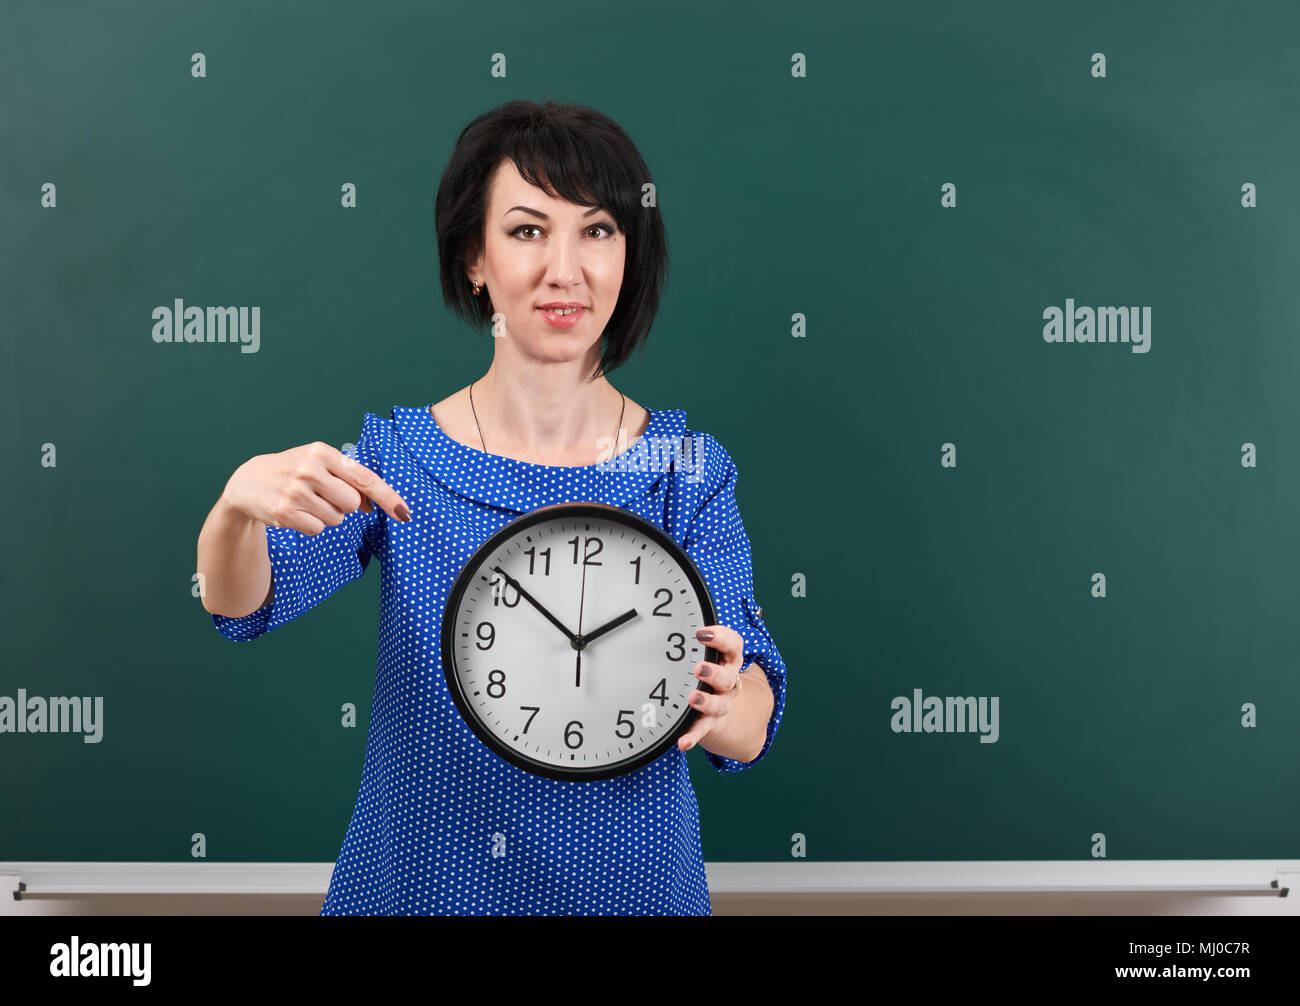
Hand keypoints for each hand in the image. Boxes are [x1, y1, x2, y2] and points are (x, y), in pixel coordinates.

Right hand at [221, 441, 409, 534]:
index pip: (364, 478)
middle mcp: (309, 470)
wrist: (248, 482)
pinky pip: (317, 529)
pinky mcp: (284, 513)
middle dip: (345, 505)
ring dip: (327, 516)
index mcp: (322, 452)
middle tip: (324, 496)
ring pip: (336, 519)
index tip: (404, 513)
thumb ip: (348, 479)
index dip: (387, 497)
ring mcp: (295, 492)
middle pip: (352, 504)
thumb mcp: (320, 464)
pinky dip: (312, 525)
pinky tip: (297, 512)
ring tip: (307, 501)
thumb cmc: (295, 471)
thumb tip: (372, 505)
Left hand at [677, 624, 743, 751]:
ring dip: (706, 701)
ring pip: (719, 704)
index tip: (701, 633)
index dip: (721, 637)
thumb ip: (680, 635)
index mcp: (727, 658)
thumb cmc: (701, 667)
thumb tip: (640, 613)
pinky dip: (692, 736)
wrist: (716, 702)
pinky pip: (701, 730)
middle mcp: (728, 681)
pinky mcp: (708, 721)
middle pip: (728, 676)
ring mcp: (720, 703)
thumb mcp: (697, 649)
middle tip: (698, 667)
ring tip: (692, 698)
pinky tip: (682, 742)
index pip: (733, 644)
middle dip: (714, 671)